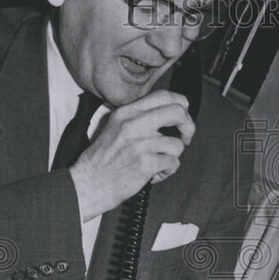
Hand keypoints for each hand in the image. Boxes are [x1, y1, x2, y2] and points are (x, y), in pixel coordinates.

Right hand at [69, 90, 194, 220]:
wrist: (90, 183)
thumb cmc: (103, 160)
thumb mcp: (116, 127)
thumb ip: (138, 117)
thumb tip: (168, 114)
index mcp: (127, 112)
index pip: (164, 96)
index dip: (181, 105)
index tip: (182, 118)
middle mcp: (134, 124)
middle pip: (178, 112)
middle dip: (188, 126)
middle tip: (185, 138)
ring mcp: (141, 143)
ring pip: (177, 144)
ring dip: (172, 157)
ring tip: (156, 163)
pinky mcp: (147, 163)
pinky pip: (173, 164)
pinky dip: (166, 171)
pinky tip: (152, 174)